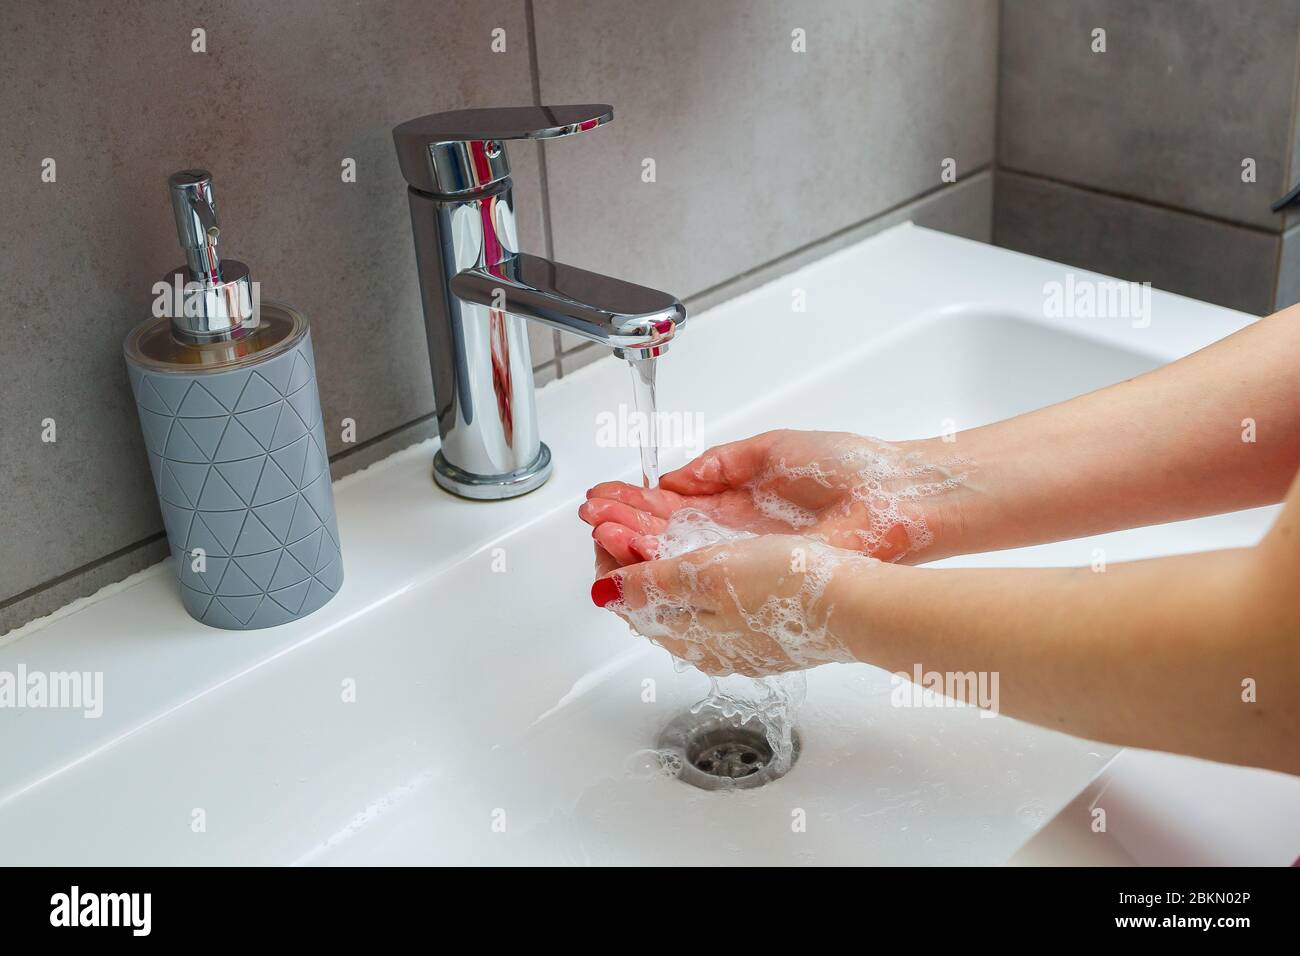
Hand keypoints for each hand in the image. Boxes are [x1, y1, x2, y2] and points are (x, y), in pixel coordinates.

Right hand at [580, 430, 965, 565]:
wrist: (894, 500)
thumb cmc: (849, 470)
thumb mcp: (767, 451)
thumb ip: (715, 465)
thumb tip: (671, 477)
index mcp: (732, 504)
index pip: (667, 509)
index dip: (632, 503)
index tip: (603, 496)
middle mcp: (731, 539)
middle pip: (659, 538)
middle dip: (619, 525)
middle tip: (592, 515)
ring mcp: (741, 562)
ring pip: (670, 561)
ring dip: (630, 544)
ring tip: (600, 528)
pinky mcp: (754, 580)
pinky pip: (697, 580)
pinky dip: (660, 568)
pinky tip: (632, 553)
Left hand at [592, 534, 872, 676]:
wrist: (855, 603)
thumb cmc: (789, 588)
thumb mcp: (708, 576)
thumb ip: (654, 585)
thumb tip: (606, 593)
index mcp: (689, 636)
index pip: (629, 599)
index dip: (611, 556)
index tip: (606, 521)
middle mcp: (709, 645)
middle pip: (652, 597)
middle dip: (631, 554)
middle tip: (621, 515)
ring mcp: (738, 637)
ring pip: (682, 595)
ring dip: (660, 556)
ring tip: (653, 521)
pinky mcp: (765, 625)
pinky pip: (715, 596)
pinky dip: (696, 566)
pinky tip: (705, 548)